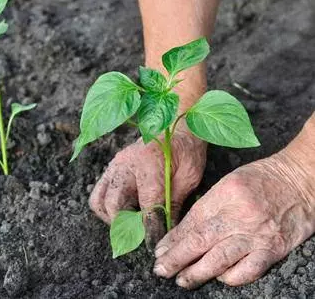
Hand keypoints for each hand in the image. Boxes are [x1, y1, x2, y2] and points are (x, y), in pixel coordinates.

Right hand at [89, 127, 206, 243]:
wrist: (175, 125)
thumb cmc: (186, 150)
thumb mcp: (189, 176)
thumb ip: (175, 203)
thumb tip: (167, 231)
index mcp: (150, 165)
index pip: (147, 206)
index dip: (150, 229)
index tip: (152, 245)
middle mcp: (126, 165)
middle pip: (114, 205)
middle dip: (127, 226)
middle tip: (139, 237)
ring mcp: (115, 166)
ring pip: (99, 201)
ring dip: (112, 219)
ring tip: (130, 225)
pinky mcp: (110, 169)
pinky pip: (98, 193)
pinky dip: (107, 208)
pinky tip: (125, 213)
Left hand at [153, 150, 314, 288]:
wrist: (301, 180)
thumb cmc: (261, 180)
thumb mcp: (228, 184)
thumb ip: (207, 207)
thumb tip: (181, 232)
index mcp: (223, 194)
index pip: (191, 222)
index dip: (173, 240)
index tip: (160, 251)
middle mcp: (238, 215)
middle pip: (200, 241)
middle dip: (176, 259)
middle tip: (161, 270)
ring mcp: (256, 234)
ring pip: (219, 259)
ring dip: (197, 273)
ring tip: (182, 280)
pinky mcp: (273, 249)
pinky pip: (248, 270)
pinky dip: (231, 278)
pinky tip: (220, 277)